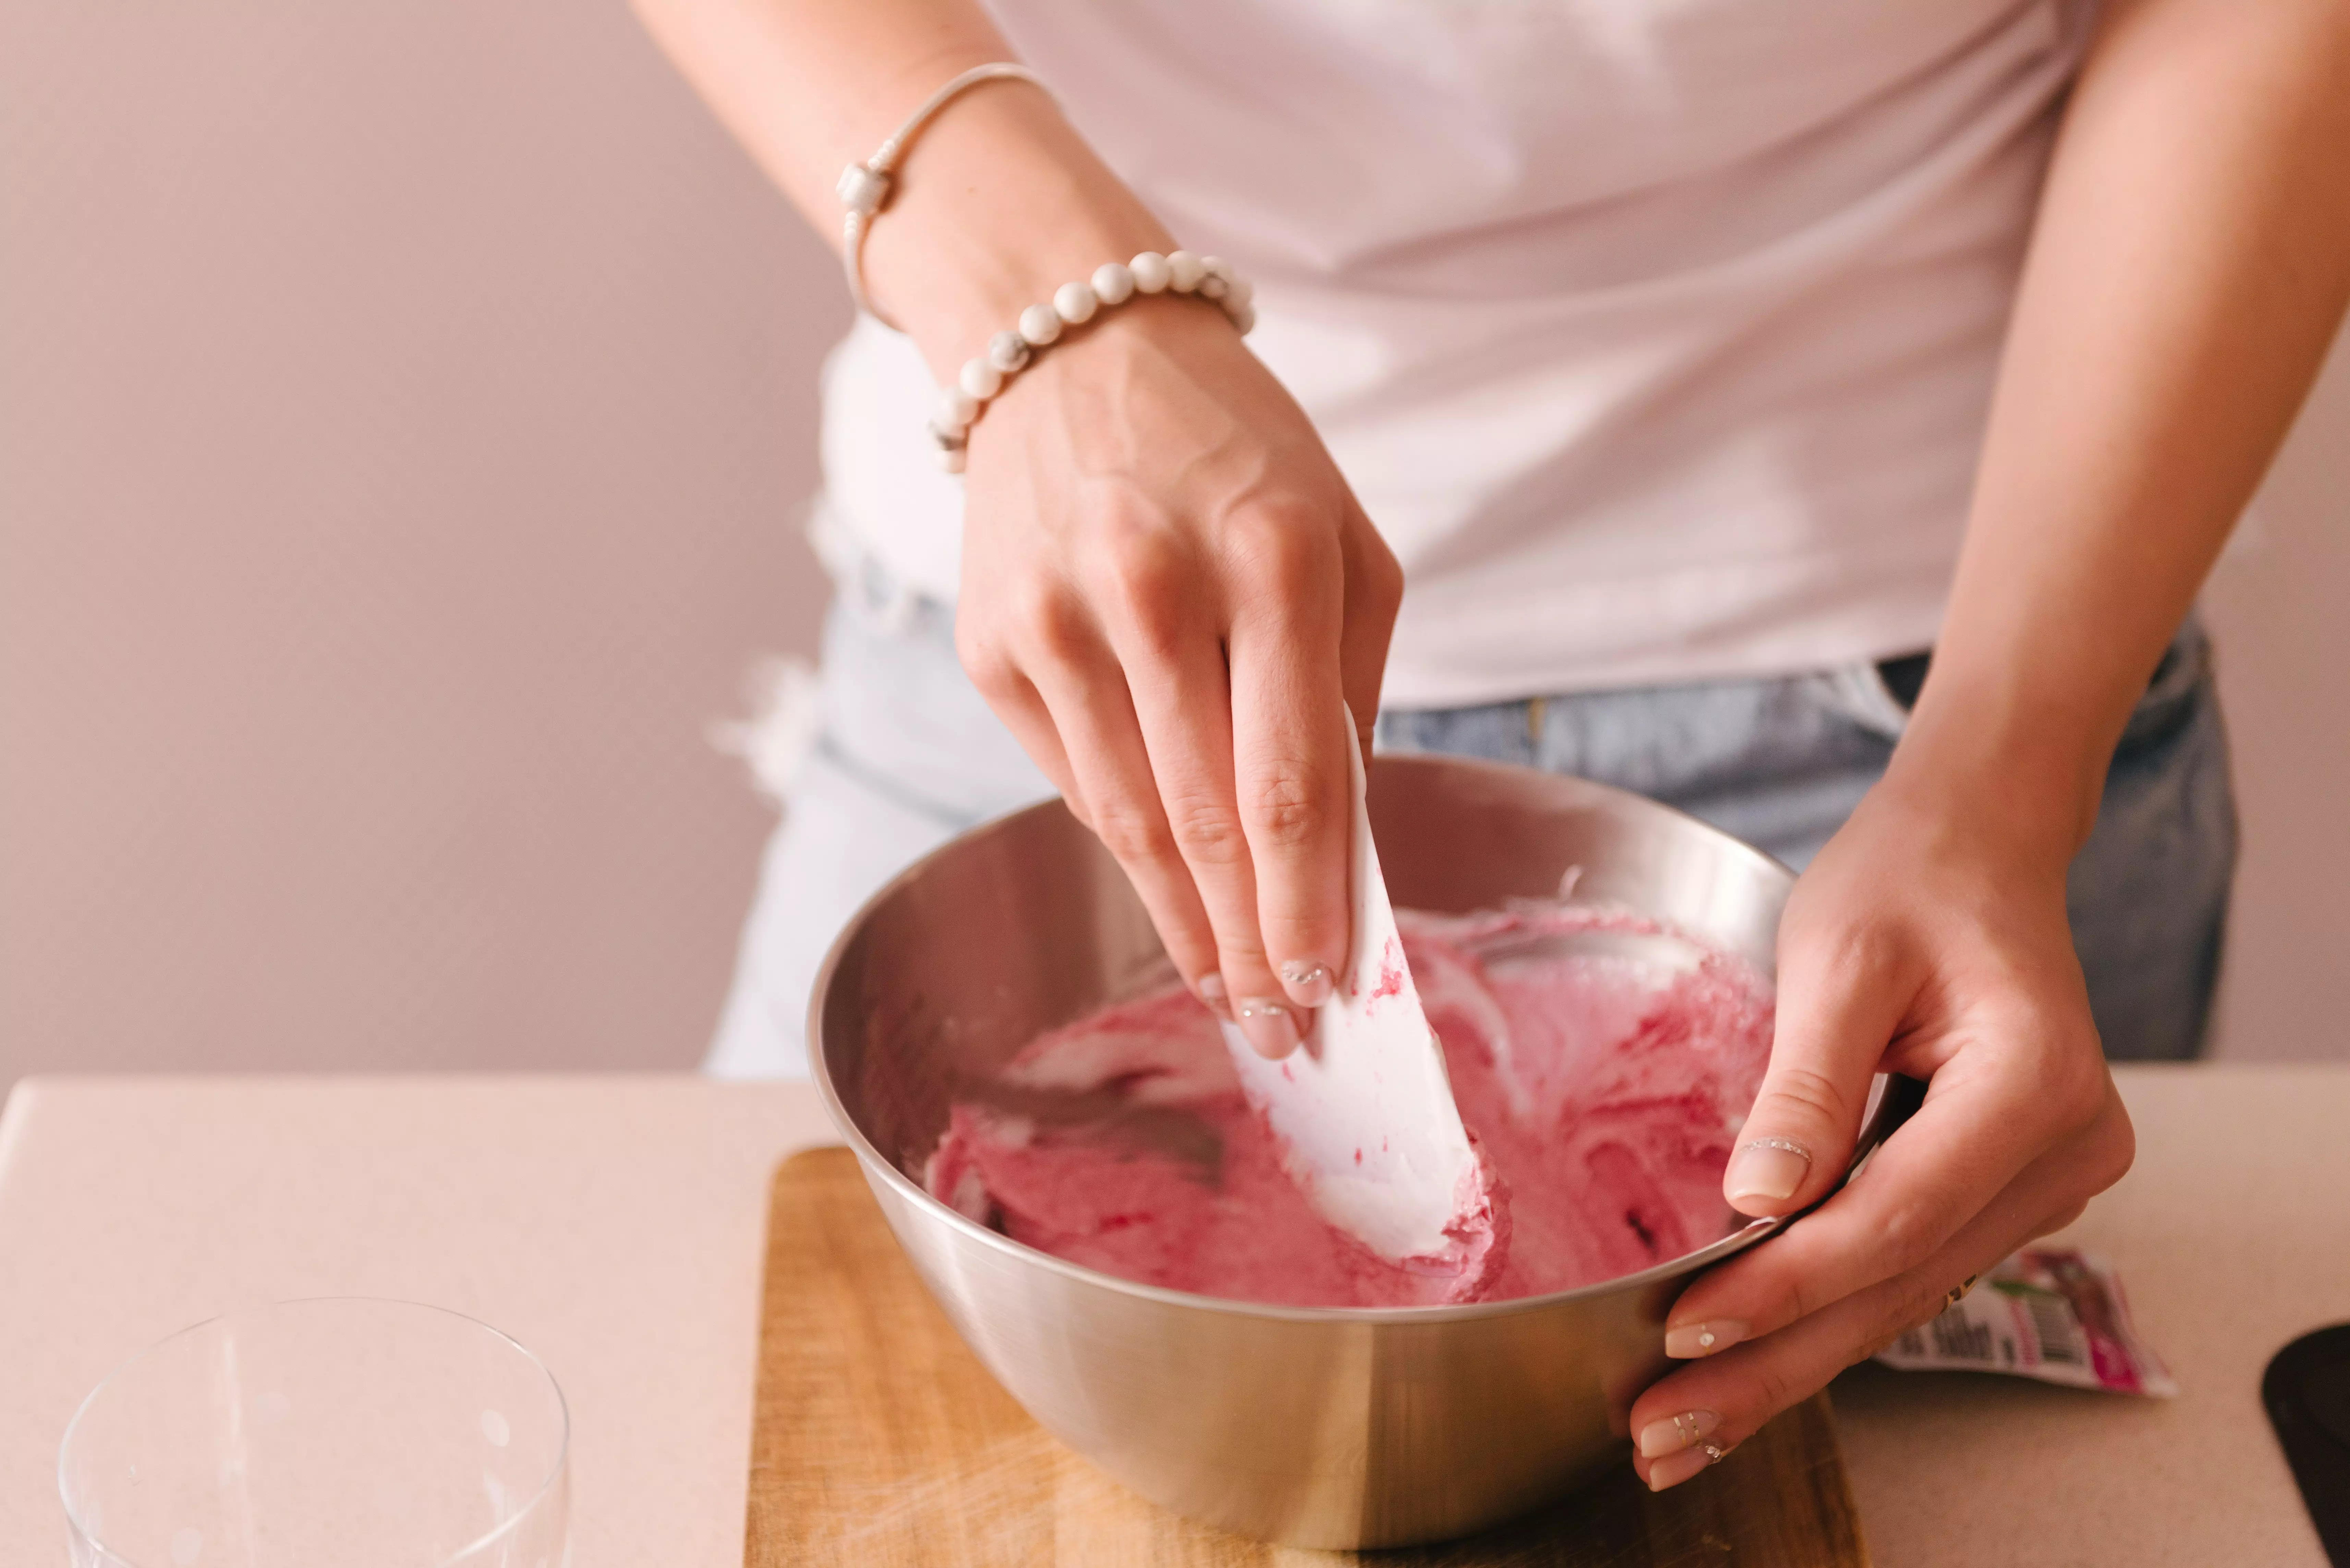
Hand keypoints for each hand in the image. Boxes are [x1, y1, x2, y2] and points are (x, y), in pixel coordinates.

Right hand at [953, 296, 1403, 1055]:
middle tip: (1281, 1027)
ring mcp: (1055, 620)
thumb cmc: (1234, 453)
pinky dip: (1127, 844)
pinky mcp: (993, 644)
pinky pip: (1074, 779)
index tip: (1330, 987)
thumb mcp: (1341, 540)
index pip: (1293, 784)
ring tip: (1227, 987)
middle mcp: (1150, 589)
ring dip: (1184, 924)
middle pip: (1208, 825)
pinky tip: (1166, 888)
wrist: (1070, 348)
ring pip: (1129, 824)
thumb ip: (1346, 690)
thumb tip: (1338, 845)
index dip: (1310, 906)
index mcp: (1270, 557)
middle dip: (1249, 946)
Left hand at [1625, 771, 2135, 1490]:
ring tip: (1685, 1425)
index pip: (1894, 1215)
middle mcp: (2063, 1152)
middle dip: (1775, 1360)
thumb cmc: (1908, 880)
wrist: (1975, 849)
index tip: (1686, 1325)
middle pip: (1898, 1282)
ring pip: (1902, 1295)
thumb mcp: (1840, 958)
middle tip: (1664, 1428)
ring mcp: (2043, 1181)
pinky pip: (1907, 1269)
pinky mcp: (2001, 1191)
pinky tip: (1750, 1365)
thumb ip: (1806, 1084)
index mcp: (2036, 1084)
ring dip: (1792, 1361)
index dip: (1786, 1281)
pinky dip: (1826, 1317)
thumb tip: (1760, 1201)